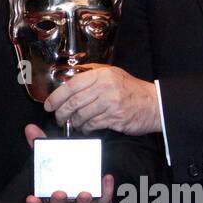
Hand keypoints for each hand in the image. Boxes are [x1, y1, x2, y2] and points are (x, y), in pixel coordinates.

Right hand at [21, 123, 115, 202]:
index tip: (31, 198)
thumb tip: (31, 129)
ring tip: (85, 192)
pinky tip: (106, 180)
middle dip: (59, 202)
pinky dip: (105, 193)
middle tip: (60, 193)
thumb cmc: (61, 180)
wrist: (82, 193)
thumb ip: (39, 148)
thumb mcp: (50, 165)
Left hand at [44, 64, 160, 135]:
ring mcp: (111, 103)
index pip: (72, 85)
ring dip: (74, 122)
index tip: (49, 104)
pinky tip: (85, 128)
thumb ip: (92, 76)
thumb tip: (68, 81)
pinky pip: (93, 125)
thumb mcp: (112, 75)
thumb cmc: (131, 89)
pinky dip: (86, 128)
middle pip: (74, 102)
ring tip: (73, 123)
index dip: (56, 96)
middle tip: (58, 118)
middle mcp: (105, 87)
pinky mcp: (115, 118)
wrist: (154, 103)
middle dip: (61, 112)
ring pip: (82, 115)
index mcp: (102, 75)